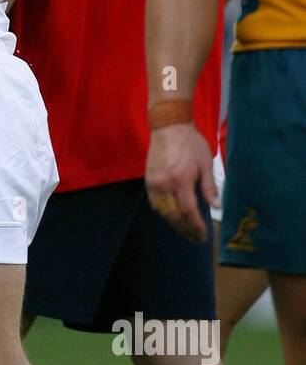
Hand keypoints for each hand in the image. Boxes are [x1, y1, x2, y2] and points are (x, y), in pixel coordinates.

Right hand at [145, 122, 217, 241]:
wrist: (168, 126)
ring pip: (162, 212)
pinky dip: (164, 213)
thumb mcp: (206, 163)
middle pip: (173, 215)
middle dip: (185, 229)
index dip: (196, 225)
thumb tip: (216, 206)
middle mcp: (165, 184)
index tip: (203, 234)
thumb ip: (209, 187)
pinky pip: (155, 203)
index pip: (188, 210)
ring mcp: (154, 183)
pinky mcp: (148, 180)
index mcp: (182, 179)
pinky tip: (172, 216)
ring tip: (185, 231)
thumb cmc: (190, 142)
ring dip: (173, 224)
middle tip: (195, 238)